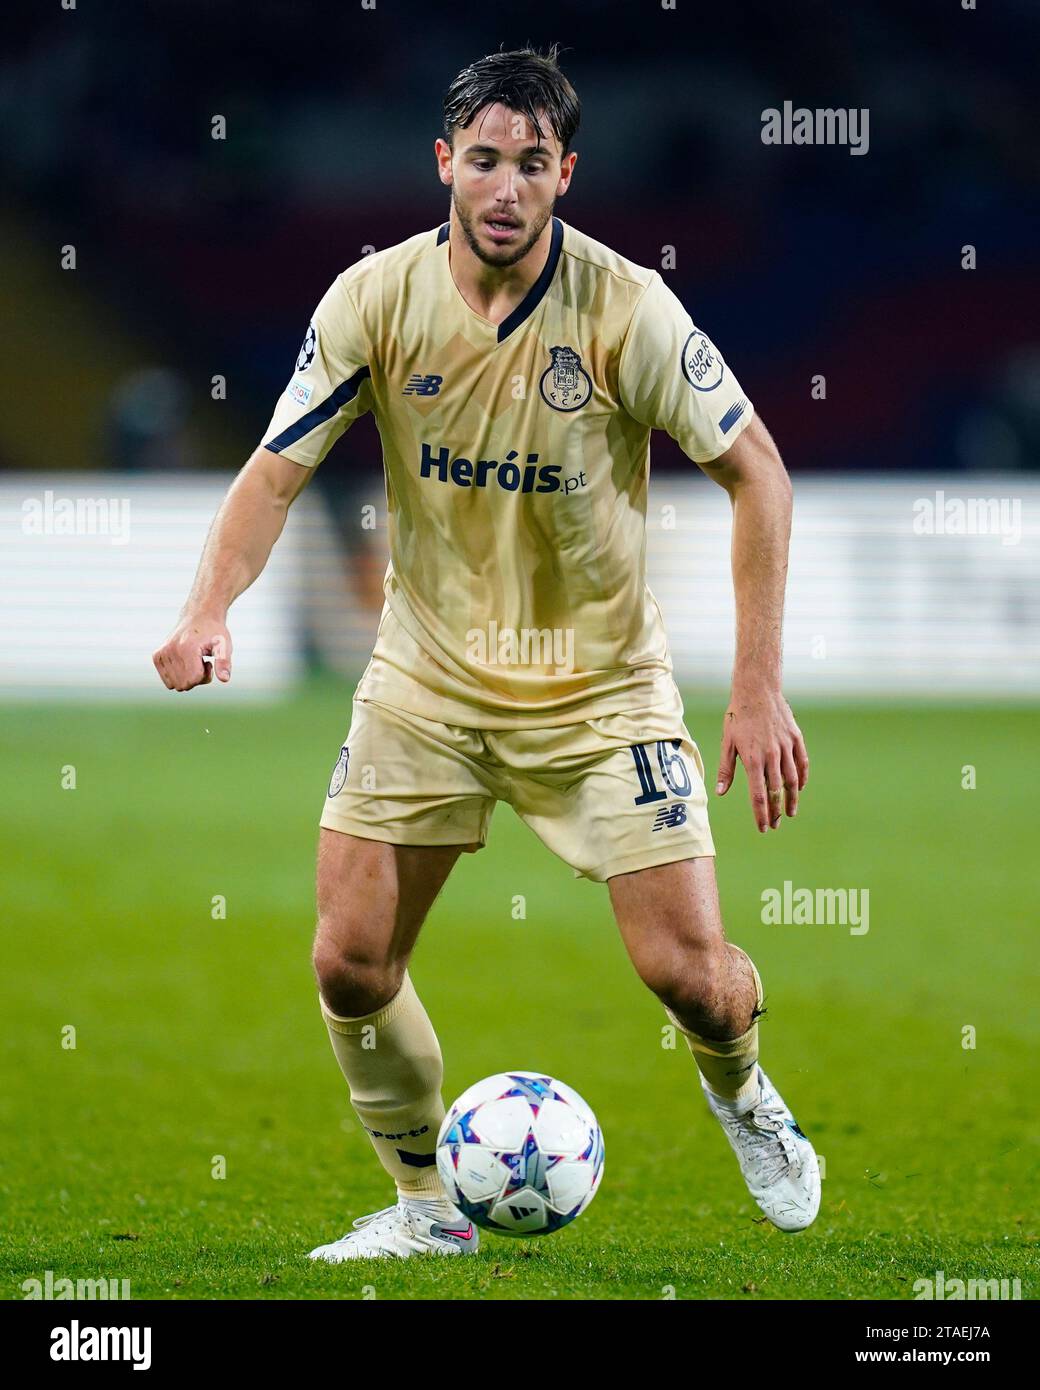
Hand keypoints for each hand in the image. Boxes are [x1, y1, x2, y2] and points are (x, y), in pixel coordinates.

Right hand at [153, 614, 232, 690]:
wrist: (199, 615)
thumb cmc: (213, 631)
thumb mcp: (224, 645)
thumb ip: (224, 663)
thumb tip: (224, 679)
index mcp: (187, 648)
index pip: (193, 680)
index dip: (205, 677)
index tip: (209, 663)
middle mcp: (170, 650)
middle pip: (184, 684)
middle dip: (196, 679)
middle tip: (202, 662)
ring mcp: (161, 653)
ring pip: (175, 685)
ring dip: (187, 678)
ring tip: (194, 661)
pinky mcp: (157, 656)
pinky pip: (167, 680)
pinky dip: (177, 675)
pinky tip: (185, 661)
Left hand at [715, 687, 808, 831]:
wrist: (757, 690)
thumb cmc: (738, 716)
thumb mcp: (727, 742)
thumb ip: (725, 769)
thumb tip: (721, 792)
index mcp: (752, 758)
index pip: (758, 794)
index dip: (761, 814)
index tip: (764, 828)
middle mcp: (771, 755)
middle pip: (776, 791)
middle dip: (776, 811)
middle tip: (776, 825)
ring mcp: (786, 747)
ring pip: (792, 779)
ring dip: (792, 799)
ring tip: (790, 812)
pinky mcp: (796, 739)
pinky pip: (802, 763)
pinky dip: (802, 778)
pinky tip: (799, 788)